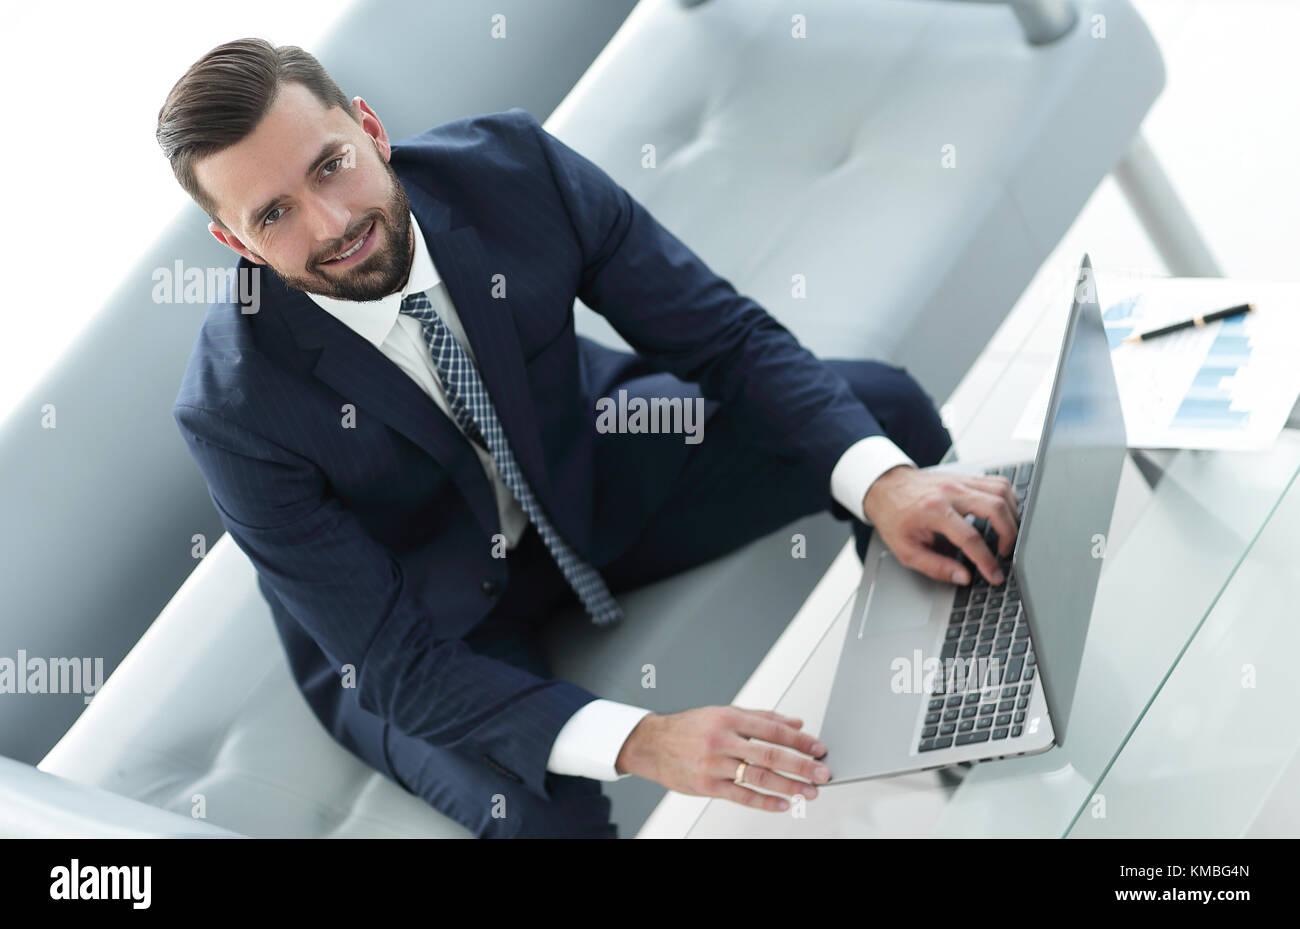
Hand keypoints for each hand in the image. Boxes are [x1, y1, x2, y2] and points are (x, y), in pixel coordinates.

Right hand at [615, 707, 830, 810]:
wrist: (652, 744)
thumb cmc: (689, 728)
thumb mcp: (724, 713)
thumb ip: (762, 718)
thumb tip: (795, 723)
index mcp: (729, 718)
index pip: (773, 730)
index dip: (799, 740)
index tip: (818, 748)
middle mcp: (722, 740)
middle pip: (769, 754)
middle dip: (800, 765)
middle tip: (821, 773)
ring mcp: (713, 764)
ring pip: (757, 776)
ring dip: (787, 786)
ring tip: (807, 792)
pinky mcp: (706, 785)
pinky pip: (740, 796)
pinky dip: (764, 802)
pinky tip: (781, 804)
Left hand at [861, 464, 1019, 585]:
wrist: (885, 488)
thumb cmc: (894, 517)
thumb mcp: (905, 550)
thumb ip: (936, 567)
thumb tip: (964, 577)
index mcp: (933, 510)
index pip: (970, 537)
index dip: (986, 561)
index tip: (994, 575)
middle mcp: (950, 492)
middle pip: (995, 507)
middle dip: (1009, 534)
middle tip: (1005, 553)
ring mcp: (960, 481)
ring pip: (1002, 491)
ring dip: (1012, 516)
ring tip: (1007, 536)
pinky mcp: (966, 478)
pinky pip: (998, 483)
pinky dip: (1008, 500)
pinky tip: (1004, 516)